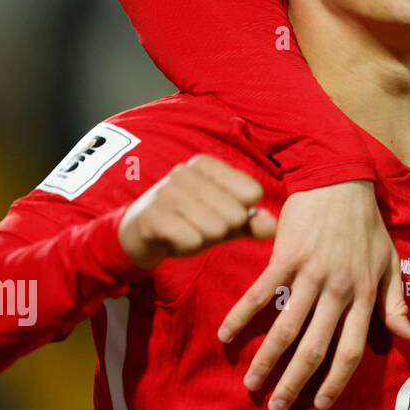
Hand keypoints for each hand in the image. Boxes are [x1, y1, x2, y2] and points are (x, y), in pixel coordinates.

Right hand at [118, 155, 276, 270]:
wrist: (137, 234)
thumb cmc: (187, 222)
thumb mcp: (224, 221)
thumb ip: (251, 222)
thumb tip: (273, 226)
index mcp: (207, 164)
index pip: (252, 192)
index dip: (242, 213)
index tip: (221, 212)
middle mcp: (185, 171)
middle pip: (235, 213)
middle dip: (223, 230)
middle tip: (201, 226)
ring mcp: (166, 192)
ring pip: (215, 227)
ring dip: (204, 239)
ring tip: (187, 231)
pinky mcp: (152, 216)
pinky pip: (191, 239)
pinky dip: (188, 246)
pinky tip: (174, 239)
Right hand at [215, 180, 409, 409]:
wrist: (340, 180)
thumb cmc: (367, 227)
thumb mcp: (390, 264)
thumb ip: (397, 306)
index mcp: (364, 294)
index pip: (352, 348)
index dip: (337, 379)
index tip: (321, 404)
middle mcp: (338, 288)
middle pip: (315, 346)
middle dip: (295, 381)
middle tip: (277, 407)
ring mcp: (310, 272)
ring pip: (286, 326)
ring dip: (266, 359)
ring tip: (251, 383)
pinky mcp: (286, 255)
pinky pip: (260, 292)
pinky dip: (242, 316)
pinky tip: (227, 336)